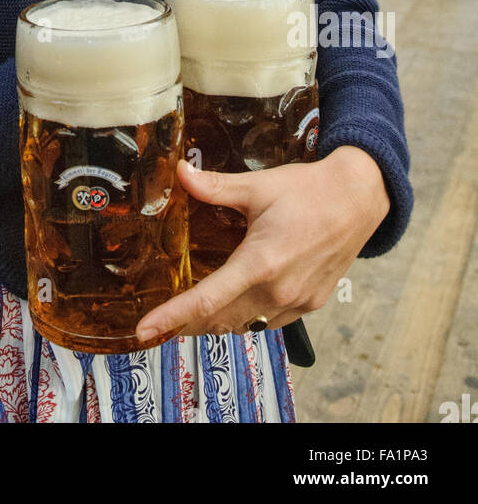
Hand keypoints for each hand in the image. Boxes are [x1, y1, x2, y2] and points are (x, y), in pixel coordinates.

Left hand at [136, 147, 389, 343]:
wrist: (359, 200)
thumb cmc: (310, 191)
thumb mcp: (258, 185)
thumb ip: (216, 186)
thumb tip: (181, 173)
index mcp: (260, 262)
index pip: (206, 300)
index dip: (171, 317)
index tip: (145, 331)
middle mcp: (278, 290)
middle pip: (220, 320)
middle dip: (186, 324)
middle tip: (158, 323)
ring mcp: (296, 302)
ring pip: (244, 324)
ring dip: (215, 323)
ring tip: (190, 315)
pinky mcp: (309, 304)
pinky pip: (267, 321)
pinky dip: (245, 318)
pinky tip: (234, 304)